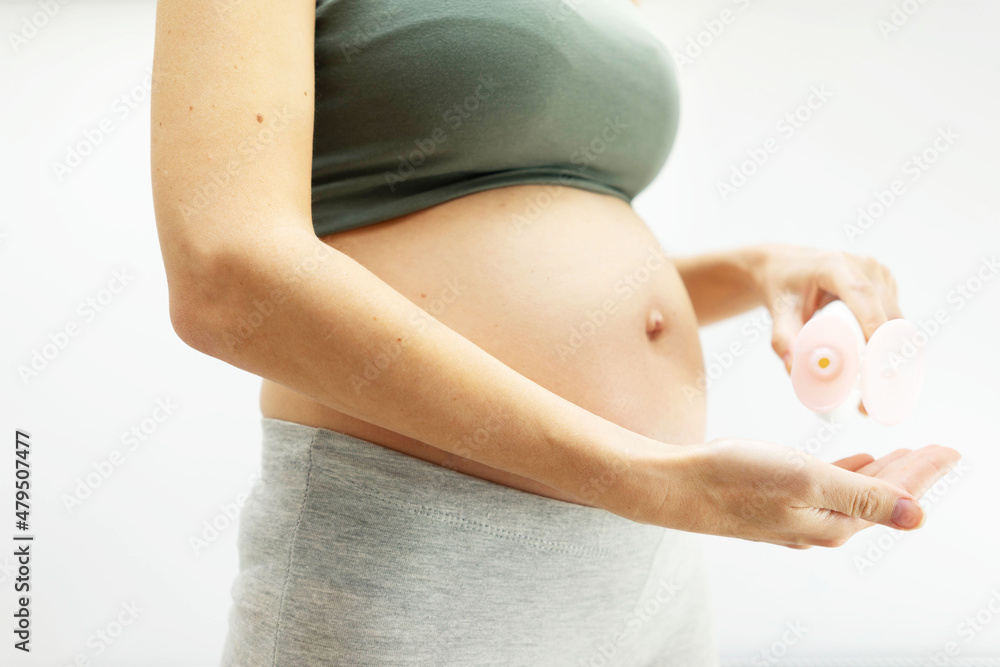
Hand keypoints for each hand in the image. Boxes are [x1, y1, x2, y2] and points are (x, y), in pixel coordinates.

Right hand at [621, 437, 959, 548]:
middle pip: (878, 499)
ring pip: (853, 494)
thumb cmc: (733, 478)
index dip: (924, 474)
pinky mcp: (773, 504)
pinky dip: (846, 474)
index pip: (894, 498)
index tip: (950, 452)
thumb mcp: (805, 480)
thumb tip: (917, 516)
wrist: (674, 486)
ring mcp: (794, 517)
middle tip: (938, 452)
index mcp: (832, 522)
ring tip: (904, 456)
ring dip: (882, 475)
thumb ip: (861, 495)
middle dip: (910, 476)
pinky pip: (826, 491)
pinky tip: (852, 462)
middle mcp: (818, 526)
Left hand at [747, 245, 902, 413]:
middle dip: (887, 357)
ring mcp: (880, 276)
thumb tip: (795, 369)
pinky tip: (881, 375)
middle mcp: (865, 267)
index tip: (878, 364)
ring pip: (897, 322)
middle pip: (888, 315)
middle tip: (872, 398)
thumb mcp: (778, 311)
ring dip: (894, 358)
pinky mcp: (886, 287)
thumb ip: (783, 338)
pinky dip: (891, 348)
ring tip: (874, 397)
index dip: (875, 327)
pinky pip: (896, 321)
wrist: (784, 268)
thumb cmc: (780, 287)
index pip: (863, 296)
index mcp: (836, 266)